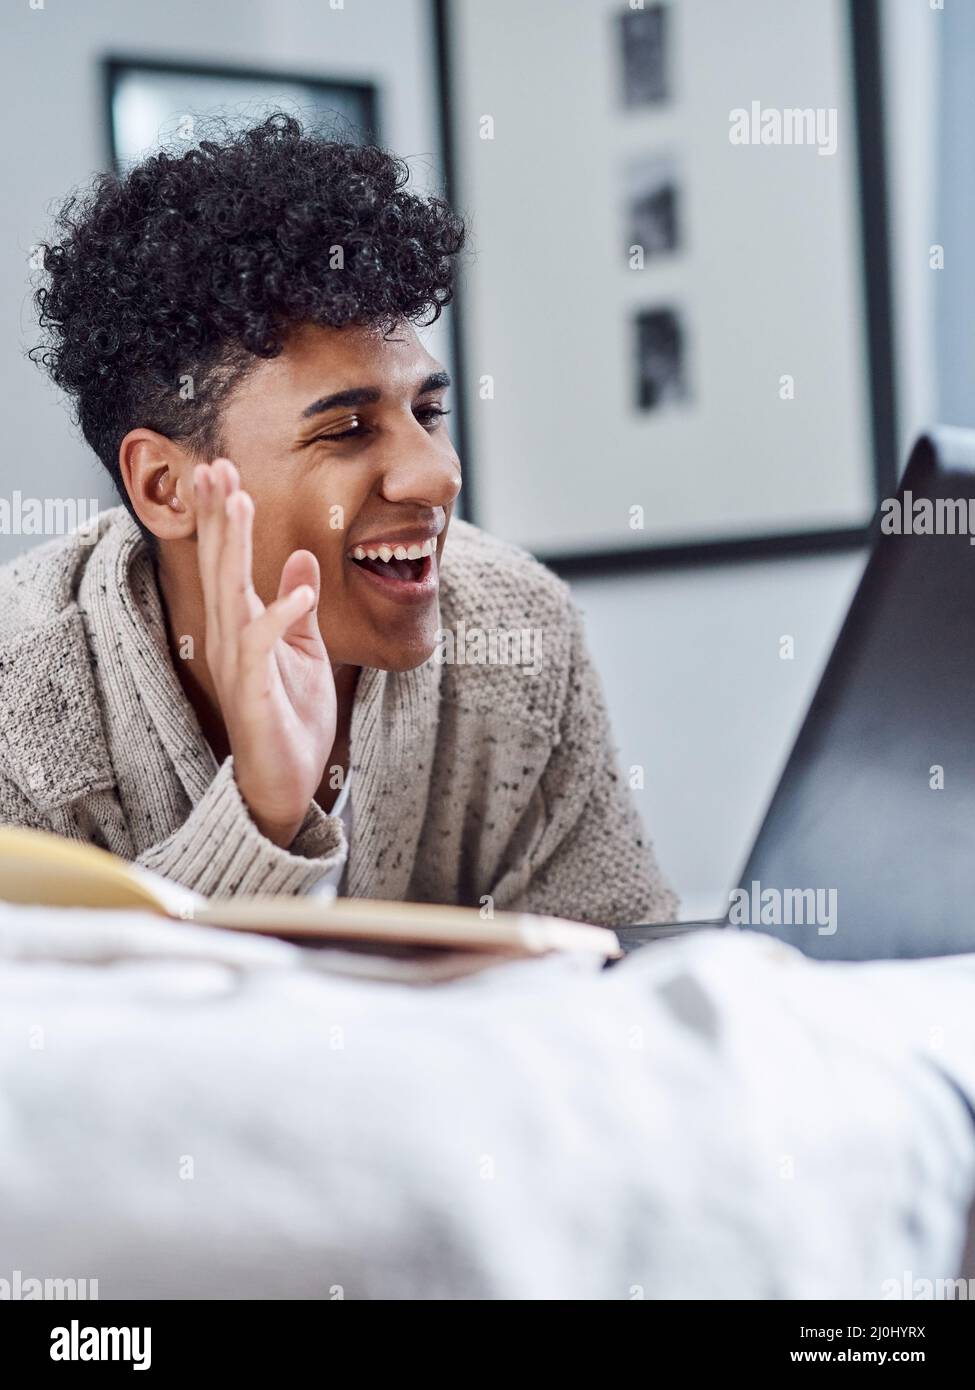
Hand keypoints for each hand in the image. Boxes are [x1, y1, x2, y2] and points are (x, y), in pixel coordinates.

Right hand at [193, 459, 336, 847]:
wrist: (289, 782)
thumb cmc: (292, 716)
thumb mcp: (304, 649)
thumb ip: (298, 604)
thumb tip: (303, 558)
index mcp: (240, 624)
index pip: (228, 560)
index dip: (224, 515)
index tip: (222, 468)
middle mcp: (229, 638)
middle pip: (219, 566)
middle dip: (217, 515)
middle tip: (213, 465)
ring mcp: (237, 665)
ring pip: (231, 595)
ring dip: (234, 548)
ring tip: (240, 501)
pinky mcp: (252, 693)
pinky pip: (261, 647)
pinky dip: (279, 618)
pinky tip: (298, 593)